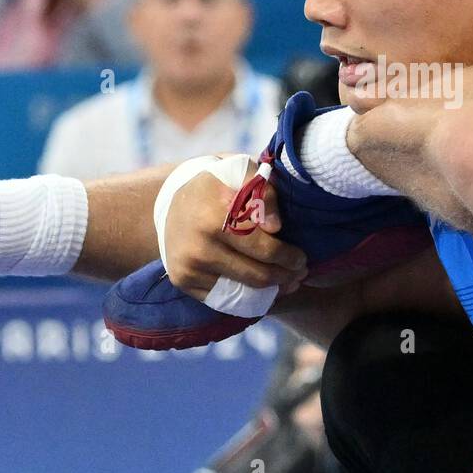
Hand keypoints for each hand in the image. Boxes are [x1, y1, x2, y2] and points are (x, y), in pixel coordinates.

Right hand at [163, 160, 307, 298]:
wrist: (169, 202)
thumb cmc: (216, 186)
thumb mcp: (240, 172)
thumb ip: (264, 192)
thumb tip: (276, 227)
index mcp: (216, 218)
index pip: (264, 249)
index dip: (289, 257)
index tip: (302, 258)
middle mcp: (200, 248)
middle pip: (256, 275)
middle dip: (285, 277)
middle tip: (300, 273)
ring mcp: (189, 268)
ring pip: (243, 293)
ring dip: (271, 291)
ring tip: (288, 283)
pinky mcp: (183, 282)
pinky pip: (224, 300)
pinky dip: (248, 298)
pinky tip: (263, 290)